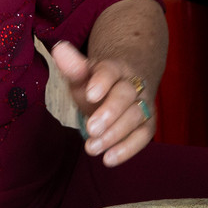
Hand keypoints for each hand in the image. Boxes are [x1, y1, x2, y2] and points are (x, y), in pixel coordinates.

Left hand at [50, 40, 153, 165]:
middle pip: (126, 95)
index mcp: (114, 68)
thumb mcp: (82, 75)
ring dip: (115, 134)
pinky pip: (143, 136)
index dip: (102, 82)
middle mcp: (133, 84)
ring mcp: (143, 104)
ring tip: (92, 148)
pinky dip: (128, 149)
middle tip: (90, 129)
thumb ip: (72, 67)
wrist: (122, 86)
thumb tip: (59, 48)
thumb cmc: (96, 84)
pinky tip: (109, 159)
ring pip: (136, 116)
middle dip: (110, 112)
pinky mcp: (147, 124)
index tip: (90, 94)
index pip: (110, 71)